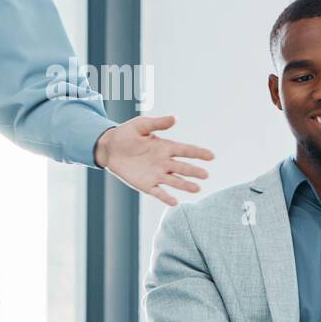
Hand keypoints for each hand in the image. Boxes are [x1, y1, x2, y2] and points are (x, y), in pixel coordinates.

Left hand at [92, 115, 213, 206]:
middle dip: (194, 171)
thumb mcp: (141, 125)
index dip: (198, 153)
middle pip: (183, 167)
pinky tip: (174, 202)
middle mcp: (164, 162)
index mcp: (165, 147)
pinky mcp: (146, 185)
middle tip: (205, 175)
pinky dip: (166, 197)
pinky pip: (158, 192)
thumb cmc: (126, 134)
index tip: (211, 156)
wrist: (109, 148)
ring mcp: (156, 174)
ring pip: (174, 181)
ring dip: (185, 185)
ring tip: (197, 189)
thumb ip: (157, 123)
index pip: (185, 150)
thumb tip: (174, 118)